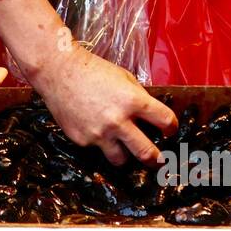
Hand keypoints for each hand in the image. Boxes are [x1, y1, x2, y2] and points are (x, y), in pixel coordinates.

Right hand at [37, 44, 176, 165]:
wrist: (58, 72)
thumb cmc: (92, 70)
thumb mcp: (123, 77)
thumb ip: (138, 97)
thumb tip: (148, 115)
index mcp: (133, 101)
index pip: (165, 121)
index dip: (171, 127)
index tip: (169, 130)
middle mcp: (118, 121)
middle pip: (146, 153)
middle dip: (156, 159)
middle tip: (158, 160)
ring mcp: (99, 133)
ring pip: (121, 160)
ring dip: (126, 155)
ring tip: (124, 149)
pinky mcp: (82, 140)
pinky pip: (97, 148)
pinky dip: (99, 142)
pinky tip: (93, 128)